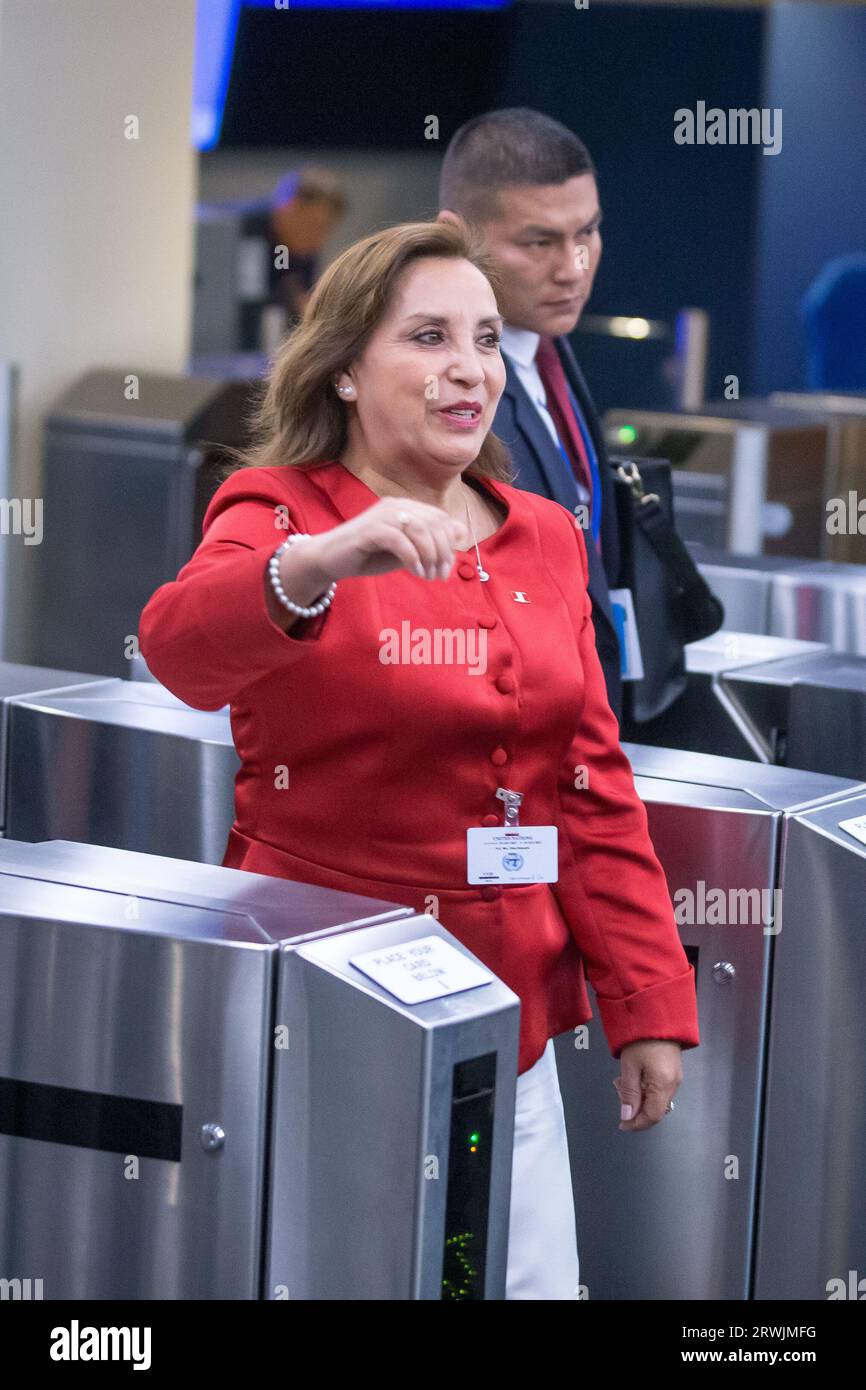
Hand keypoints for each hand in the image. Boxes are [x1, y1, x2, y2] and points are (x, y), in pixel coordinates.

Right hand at [304, 495, 470, 584]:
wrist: (330, 559)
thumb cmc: (369, 555)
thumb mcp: (407, 551)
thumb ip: (432, 542)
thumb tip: (462, 531)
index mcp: (406, 507)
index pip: (440, 519)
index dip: (449, 545)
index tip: (444, 570)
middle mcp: (395, 506)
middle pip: (434, 523)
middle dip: (442, 553)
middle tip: (438, 576)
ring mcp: (382, 515)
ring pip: (420, 530)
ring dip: (430, 556)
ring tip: (427, 576)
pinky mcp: (370, 530)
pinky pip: (400, 540)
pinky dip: (413, 558)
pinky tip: (415, 573)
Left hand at [613, 1040, 682, 1131]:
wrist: (658, 1015)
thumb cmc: (641, 1040)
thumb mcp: (630, 1066)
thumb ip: (629, 1093)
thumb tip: (627, 1117)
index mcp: (663, 1086)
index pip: (652, 1116)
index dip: (637, 1124)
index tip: (621, 1124)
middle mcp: (674, 1085)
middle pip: (655, 1109)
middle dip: (635, 1106)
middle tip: (618, 1088)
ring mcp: (676, 1078)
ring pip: (656, 1099)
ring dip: (638, 1096)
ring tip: (623, 1079)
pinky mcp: (674, 1071)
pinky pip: (659, 1088)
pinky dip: (645, 1088)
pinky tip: (634, 1074)